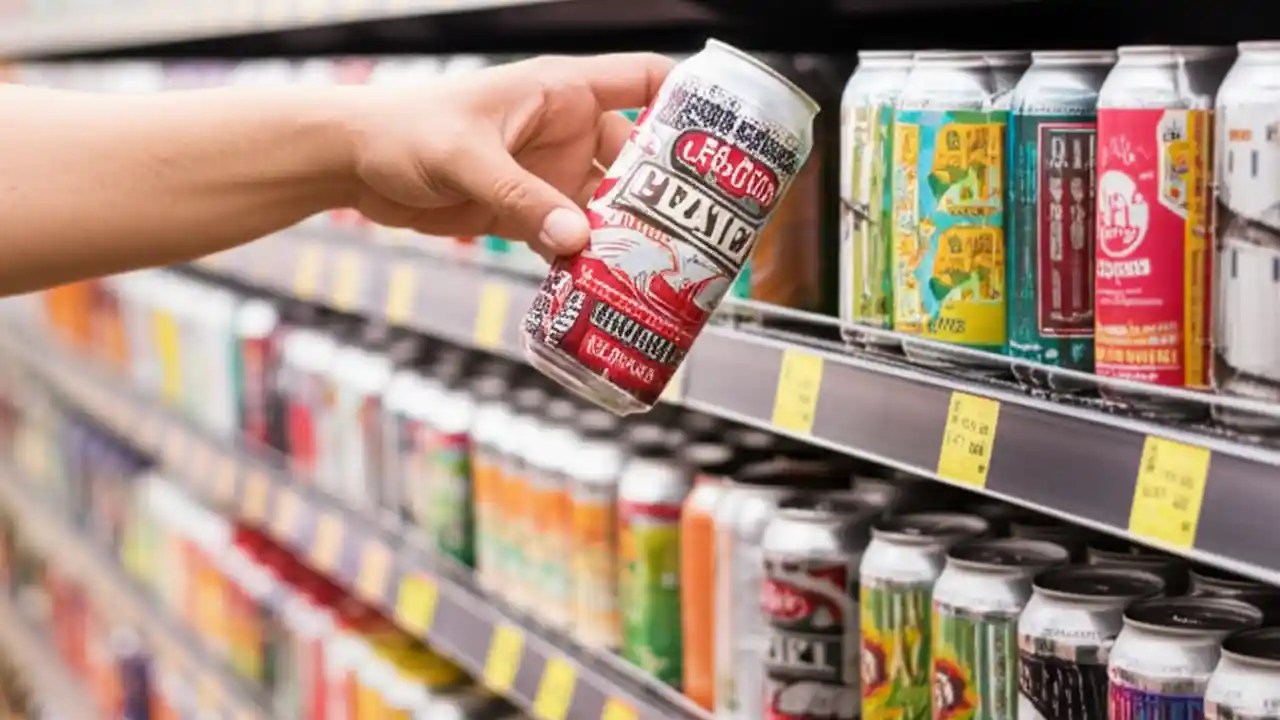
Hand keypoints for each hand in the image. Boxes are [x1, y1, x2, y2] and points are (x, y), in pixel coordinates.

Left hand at [347, 52, 674, 257]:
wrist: (352, 162)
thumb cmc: (403, 131)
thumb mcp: (466, 158)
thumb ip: (521, 198)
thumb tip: (579, 241)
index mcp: (562, 91)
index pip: (645, 80)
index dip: (690, 103)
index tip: (726, 141)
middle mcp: (565, 129)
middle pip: (638, 157)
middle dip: (668, 193)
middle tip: (701, 231)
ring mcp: (548, 173)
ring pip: (608, 205)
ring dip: (630, 235)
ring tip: (665, 268)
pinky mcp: (526, 211)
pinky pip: (571, 237)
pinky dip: (589, 260)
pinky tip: (608, 286)